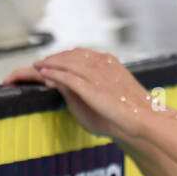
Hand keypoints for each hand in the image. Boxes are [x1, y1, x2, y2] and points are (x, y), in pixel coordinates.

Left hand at [4, 48, 153, 140]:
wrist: (144, 120)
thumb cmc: (127, 114)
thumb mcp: (106, 97)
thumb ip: (88, 89)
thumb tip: (71, 87)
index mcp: (107, 62)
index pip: (78, 54)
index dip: (60, 57)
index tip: (48, 63)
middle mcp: (101, 63)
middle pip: (68, 55)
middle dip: (50, 59)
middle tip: (34, 66)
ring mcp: (97, 73)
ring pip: (65, 62)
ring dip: (47, 63)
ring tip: (32, 67)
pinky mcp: (92, 87)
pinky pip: (68, 75)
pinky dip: (53, 72)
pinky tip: (41, 73)